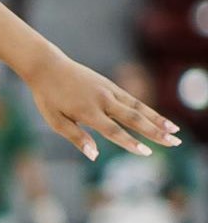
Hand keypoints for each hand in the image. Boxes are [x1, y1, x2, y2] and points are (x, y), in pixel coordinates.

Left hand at [23, 53, 180, 158]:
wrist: (48, 67)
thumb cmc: (48, 97)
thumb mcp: (55, 120)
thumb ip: (76, 137)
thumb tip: (94, 156)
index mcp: (87, 111)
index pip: (113, 131)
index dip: (130, 142)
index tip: (146, 153)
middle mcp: (102, 100)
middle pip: (133, 119)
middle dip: (155, 132)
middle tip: (174, 143)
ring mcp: (109, 91)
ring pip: (138, 107)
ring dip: (158, 119)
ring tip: (175, 130)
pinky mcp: (110, 85)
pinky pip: (133, 99)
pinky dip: (147, 109)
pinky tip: (158, 118)